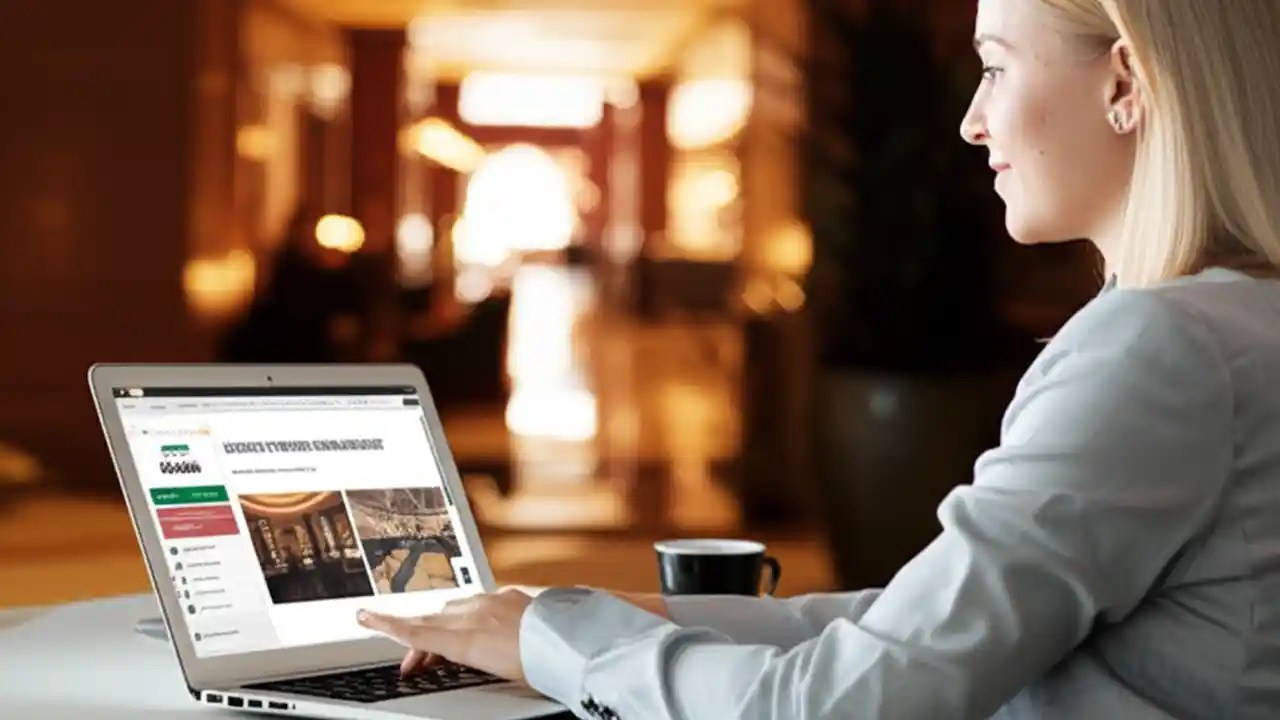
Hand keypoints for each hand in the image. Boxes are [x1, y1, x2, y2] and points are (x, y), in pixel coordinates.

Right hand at [357, 588, 532, 682]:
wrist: (577, 640)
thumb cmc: (541, 664)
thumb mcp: (497, 674)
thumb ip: (469, 658)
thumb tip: (453, 655)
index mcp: (468, 638)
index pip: (417, 632)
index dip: (387, 626)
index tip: (365, 617)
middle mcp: (476, 614)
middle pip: (431, 621)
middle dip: (417, 637)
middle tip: (413, 662)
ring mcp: (493, 601)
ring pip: (453, 609)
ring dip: (443, 626)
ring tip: (445, 650)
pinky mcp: (510, 594)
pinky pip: (478, 602)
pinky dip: (469, 615)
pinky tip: (477, 626)